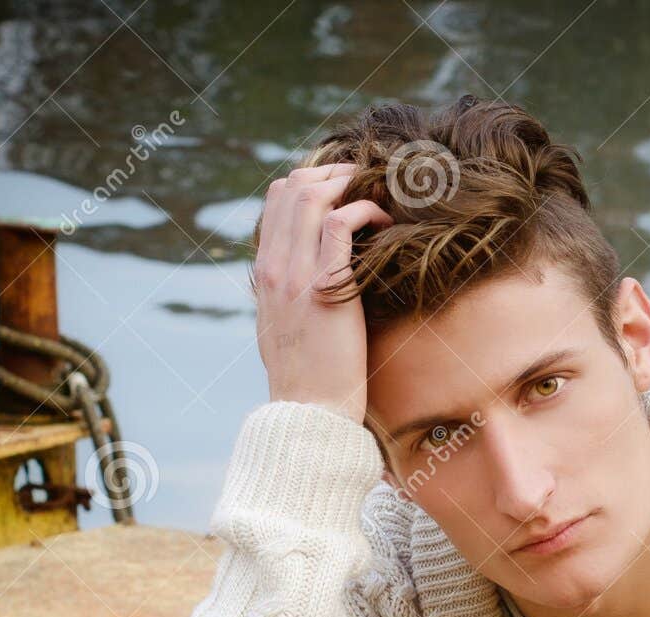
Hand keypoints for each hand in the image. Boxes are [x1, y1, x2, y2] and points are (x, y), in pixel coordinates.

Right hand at [253, 162, 392, 420]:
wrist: (310, 411)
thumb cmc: (307, 378)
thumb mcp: (284, 328)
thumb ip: (287, 296)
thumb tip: (301, 280)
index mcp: (265, 272)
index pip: (276, 198)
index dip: (312, 181)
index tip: (344, 190)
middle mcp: (275, 266)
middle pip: (293, 185)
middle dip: (333, 173)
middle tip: (366, 183)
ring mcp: (296, 275)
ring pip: (311, 194)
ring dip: (349, 184)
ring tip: (377, 195)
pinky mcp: (326, 288)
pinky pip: (340, 223)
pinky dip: (365, 210)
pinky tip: (384, 224)